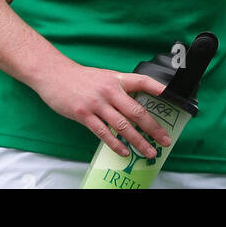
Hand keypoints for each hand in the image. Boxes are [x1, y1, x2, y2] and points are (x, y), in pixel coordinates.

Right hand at [32, 61, 172, 158]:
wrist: (53, 74)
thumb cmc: (81, 78)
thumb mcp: (104, 77)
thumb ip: (119, 89)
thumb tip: (135, 105)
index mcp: (117, 79)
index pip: (142, 81)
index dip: (158, 88)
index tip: (171, 97)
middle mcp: (110, 91)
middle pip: (137, 111)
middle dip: (153, 128)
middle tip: (165, 140)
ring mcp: (97, 103)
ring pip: (122, 125)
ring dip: (138, 141)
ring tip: (149, 151)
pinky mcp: (83, 114)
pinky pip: (103, 132)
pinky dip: (115, 144)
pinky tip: (124, 151)